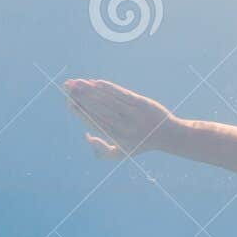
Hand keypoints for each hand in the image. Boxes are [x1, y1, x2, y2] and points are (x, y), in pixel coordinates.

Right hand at [63, 78, 179, 159]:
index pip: (95, 122)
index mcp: (118, 138)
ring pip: (109, 99)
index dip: (81, 111)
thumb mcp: (122, 154)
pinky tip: (96, 81)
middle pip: (99, 109)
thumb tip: (87, 136)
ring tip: (77, 82)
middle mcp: (125, 126)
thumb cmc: (141, 144)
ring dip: (91, 89)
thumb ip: (102, 151)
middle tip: (68, 87)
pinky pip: (122, 94)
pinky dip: (108, 87)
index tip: (69, 102)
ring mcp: (134, 114)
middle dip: (82, 97)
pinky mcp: (142, 103)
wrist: (169, 135)